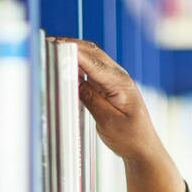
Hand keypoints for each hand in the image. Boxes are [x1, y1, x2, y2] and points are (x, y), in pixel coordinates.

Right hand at [50, 36, 159, 164]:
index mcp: (121, 83)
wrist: (143, 149)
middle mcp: (119, 76)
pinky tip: (65, 62)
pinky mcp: (110, 85)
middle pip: (91, 51)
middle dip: (69, 44)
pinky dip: (78, 61)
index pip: (92, 62)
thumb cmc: (130, 138)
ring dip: (73, 50)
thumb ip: (90, 98)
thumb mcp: (107, 121)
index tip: (54, 46)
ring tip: (52, 48)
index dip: (72, 52)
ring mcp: (115, 79)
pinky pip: (92, 66)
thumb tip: (72, 80)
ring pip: (91, 56)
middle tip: (47, 43)